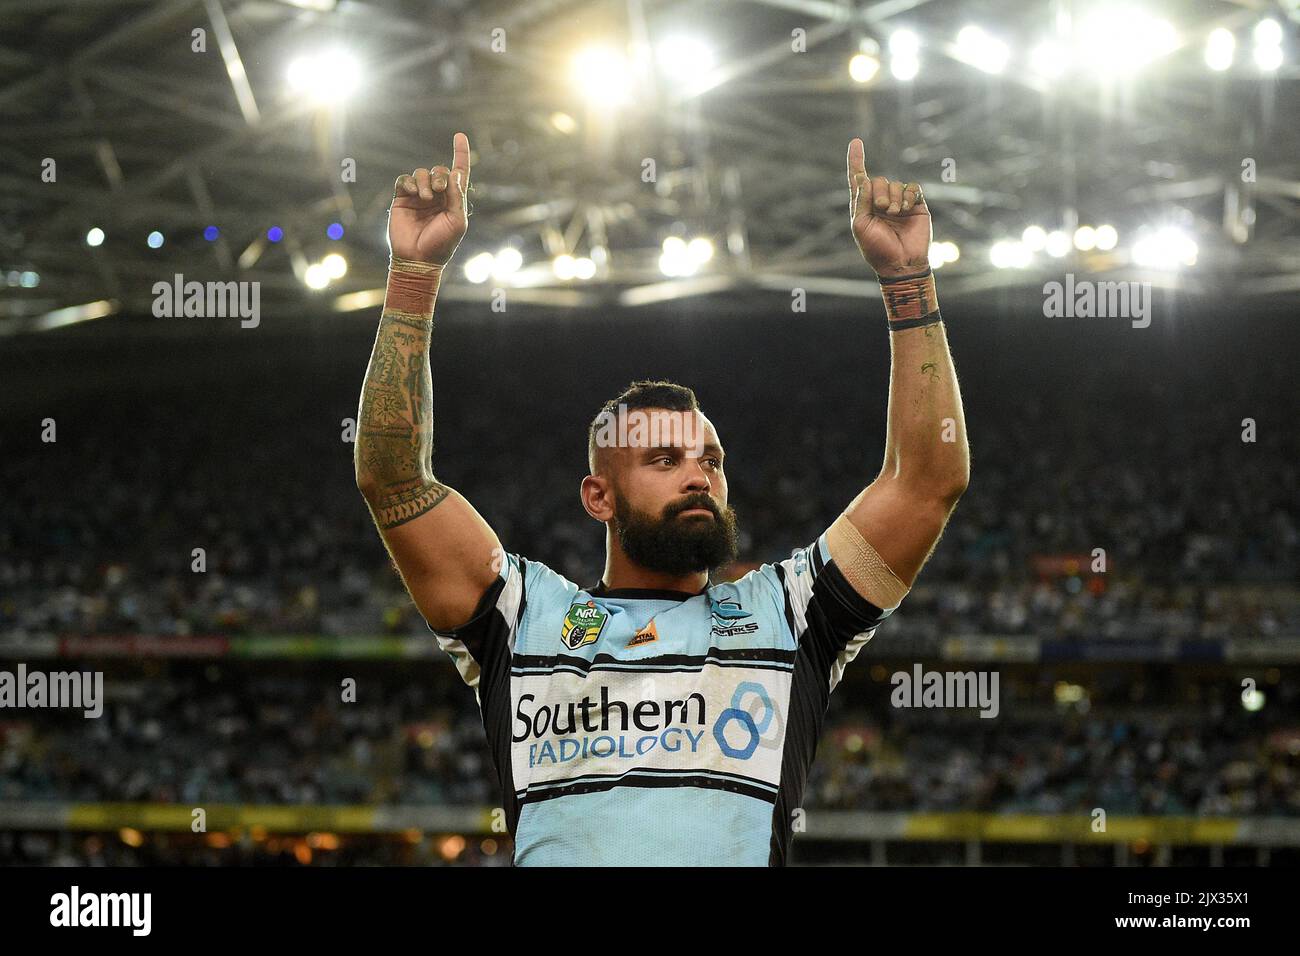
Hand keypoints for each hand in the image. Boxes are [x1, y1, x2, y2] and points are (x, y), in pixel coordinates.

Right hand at [388, 132, 470, 264]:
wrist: (417, 259)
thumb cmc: (441, 244)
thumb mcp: (457, 221)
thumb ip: (456, 196)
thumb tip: (455, 173)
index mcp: (453, 199)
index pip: (458, 172)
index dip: (460, 154)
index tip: (459, 135)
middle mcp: (437, 195)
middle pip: (439, 170)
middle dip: (439, 176)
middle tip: (437, 192)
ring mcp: (419, 196)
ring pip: (422, 173)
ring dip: (425, 181)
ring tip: (424, 198)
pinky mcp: (402, 199)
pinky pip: (404, 180)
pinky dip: (409, 182)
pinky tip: (412, 193)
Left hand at [847, 137, 930, 276]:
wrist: (901, 263)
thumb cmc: (877, 249)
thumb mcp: (860, 225)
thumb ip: (860, 201)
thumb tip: (864, 178)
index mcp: (863, 206)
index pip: (858, 179)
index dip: (856, 160)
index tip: (856, 142)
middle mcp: (880, 202)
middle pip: (878, 180)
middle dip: (878, 192)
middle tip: (883, 209)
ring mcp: (898, 202)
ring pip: (894, 184)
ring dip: (893, 198)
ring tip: (895, 214)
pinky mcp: (915, 204)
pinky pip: (911, 188)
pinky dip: (907, 195)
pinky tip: (905, 209)